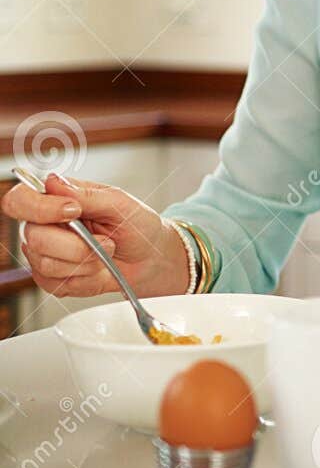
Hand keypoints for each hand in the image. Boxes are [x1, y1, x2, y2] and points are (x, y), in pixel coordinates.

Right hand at [2, 173, 189, 298]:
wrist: (151, 258)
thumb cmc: (137, 225)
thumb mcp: (120, 203)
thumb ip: (86, 194)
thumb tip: (53, 182)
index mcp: (55, 200)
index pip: (20, 200)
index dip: (39, 208)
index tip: (74, 211)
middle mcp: (44, 226)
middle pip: (34, 238)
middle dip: (77, 245)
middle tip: (107, 241)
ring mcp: (44, 254)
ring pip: (46, 264)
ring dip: (87, 263)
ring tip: (106, 253)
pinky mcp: (51, 279)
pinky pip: (57, 284)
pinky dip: (86, 280)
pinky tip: (99, 270)